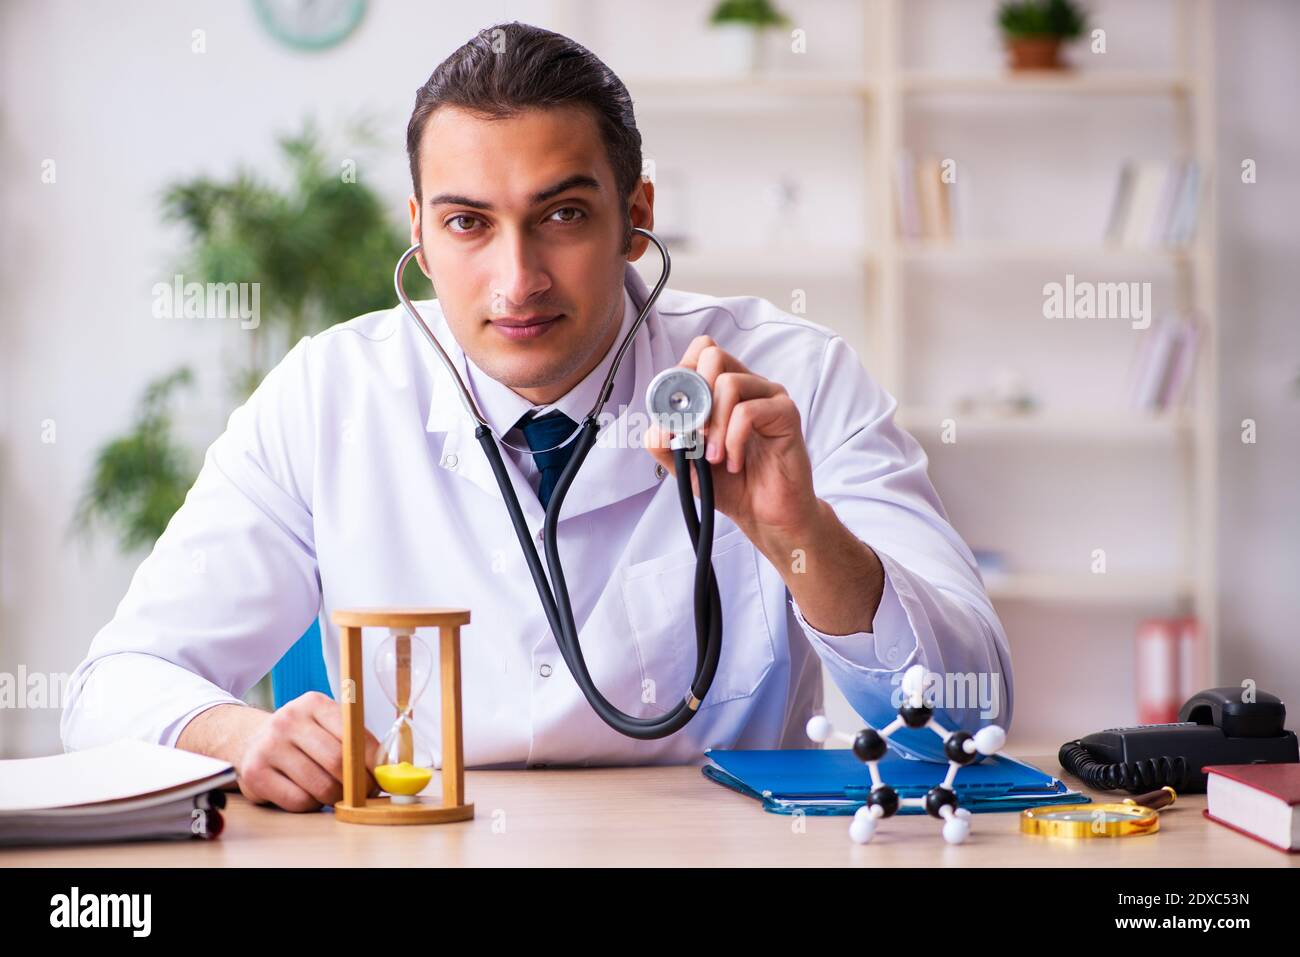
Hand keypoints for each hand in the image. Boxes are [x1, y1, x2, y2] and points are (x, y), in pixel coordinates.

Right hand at [236, 691, 381, 812]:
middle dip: (357, 784)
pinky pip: (299, 801)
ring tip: (333, 793)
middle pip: (338, 762)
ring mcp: (269, 746)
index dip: (372, 761)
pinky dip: (311, 805)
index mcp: (314, 703)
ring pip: (320, 785)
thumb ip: (353, 739)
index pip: (354, 734)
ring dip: (334, 797)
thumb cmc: (299, 737)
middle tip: (363, 794)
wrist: (249, 740)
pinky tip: (308, 795)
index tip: (381, 776)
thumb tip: (386, 767)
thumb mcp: (324, 724)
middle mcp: (290, 720)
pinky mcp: (255, 774)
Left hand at [644, 336, 819, 546]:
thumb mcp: (682, 464)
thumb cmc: (728, 484)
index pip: (698, 352)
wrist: (761, 513)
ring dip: (714, 426)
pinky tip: (734, 462)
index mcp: (719, 388)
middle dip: (694, 398)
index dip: (679, 378)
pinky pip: (749, 411)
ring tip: (714, 458)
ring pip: (729, 383)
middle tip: (695, 435)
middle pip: (712, 355)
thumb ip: (663, 443)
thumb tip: (657, 425)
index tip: (676, 417)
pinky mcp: (786, 412)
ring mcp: (767, 395)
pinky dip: (733, 440)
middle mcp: (745, 384)